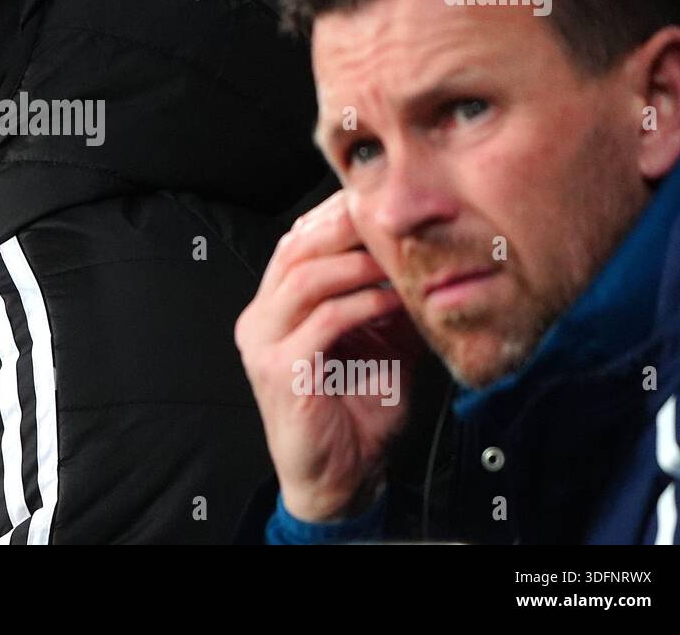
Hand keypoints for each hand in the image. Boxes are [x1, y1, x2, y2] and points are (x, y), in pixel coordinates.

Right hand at [235, 190, 423, 521]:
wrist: (340, 480)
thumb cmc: (356, 413)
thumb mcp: (375, 341)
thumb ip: (382, 299)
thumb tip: (420, 255)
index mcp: (273, 308)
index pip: (295, 242)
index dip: (333, 216)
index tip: (378, 200)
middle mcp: (259, 319)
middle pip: (294, 249)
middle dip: (342, 225)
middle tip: (387, 213)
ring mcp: (264, 344)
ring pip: (304, 278)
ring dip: (355, 262)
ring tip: (395, 255)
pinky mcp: (281, 371)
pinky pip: (323, 321)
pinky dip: (361, 303)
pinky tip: (391, 299)